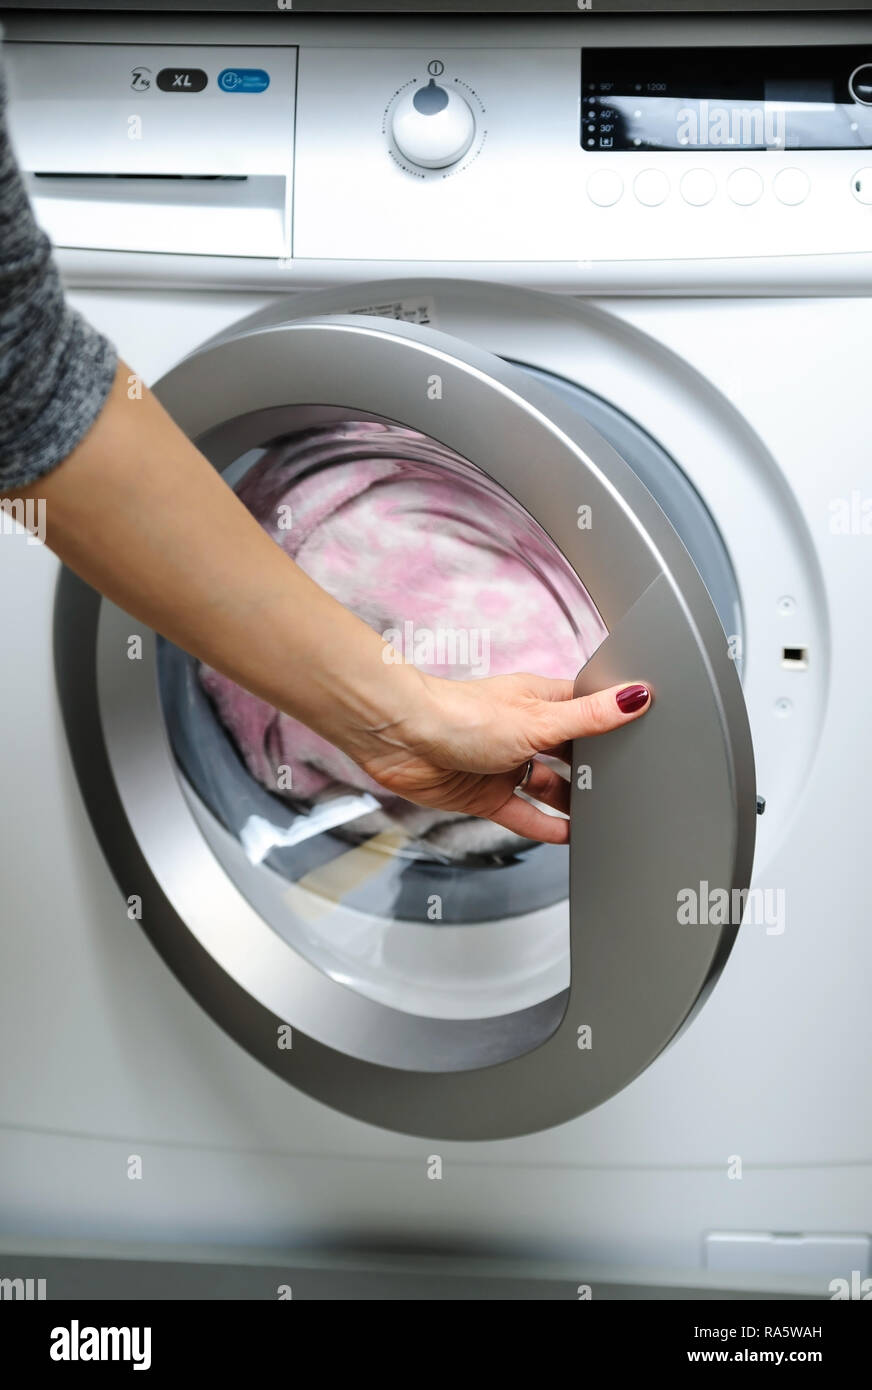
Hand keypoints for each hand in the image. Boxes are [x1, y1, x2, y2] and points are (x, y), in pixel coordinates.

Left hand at [356, 672, 651, 843]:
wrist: (400, 740)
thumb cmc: (459, 715)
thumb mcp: (539, 719)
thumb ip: (590, 716)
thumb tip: (636, 697)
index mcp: (540, 701)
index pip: (588, 709)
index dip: (612, 721)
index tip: (642, 735)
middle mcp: (524, 731)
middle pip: (571, 753)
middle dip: (594, 769)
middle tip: (625, 787)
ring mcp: (505, 763)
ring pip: (549, 786)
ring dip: (572, 801)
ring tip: (602, 816)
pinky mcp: (485, 794)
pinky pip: (524, 813)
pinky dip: (545, 825)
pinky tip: (568, 835)